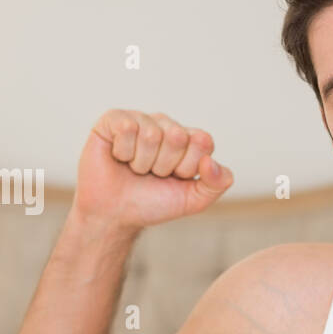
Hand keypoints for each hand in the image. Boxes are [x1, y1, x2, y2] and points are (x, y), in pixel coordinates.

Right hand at [73, 109, 233, 230]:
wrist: (115, 214)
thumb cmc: (153, 203)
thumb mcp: (194, 200)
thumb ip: (217, 183)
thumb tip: (210, 160)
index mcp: (190, 140)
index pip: (203, 141)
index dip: (188, 167)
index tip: (175, 178)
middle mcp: (167, 125)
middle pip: (177, 136)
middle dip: (164, 166)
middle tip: (152, 174)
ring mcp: (142, 120)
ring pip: (151, 135)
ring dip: (142, 163)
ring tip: (135, 169)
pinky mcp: (114, 119)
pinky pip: (127, 128)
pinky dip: (123, 152)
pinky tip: (119, 157)